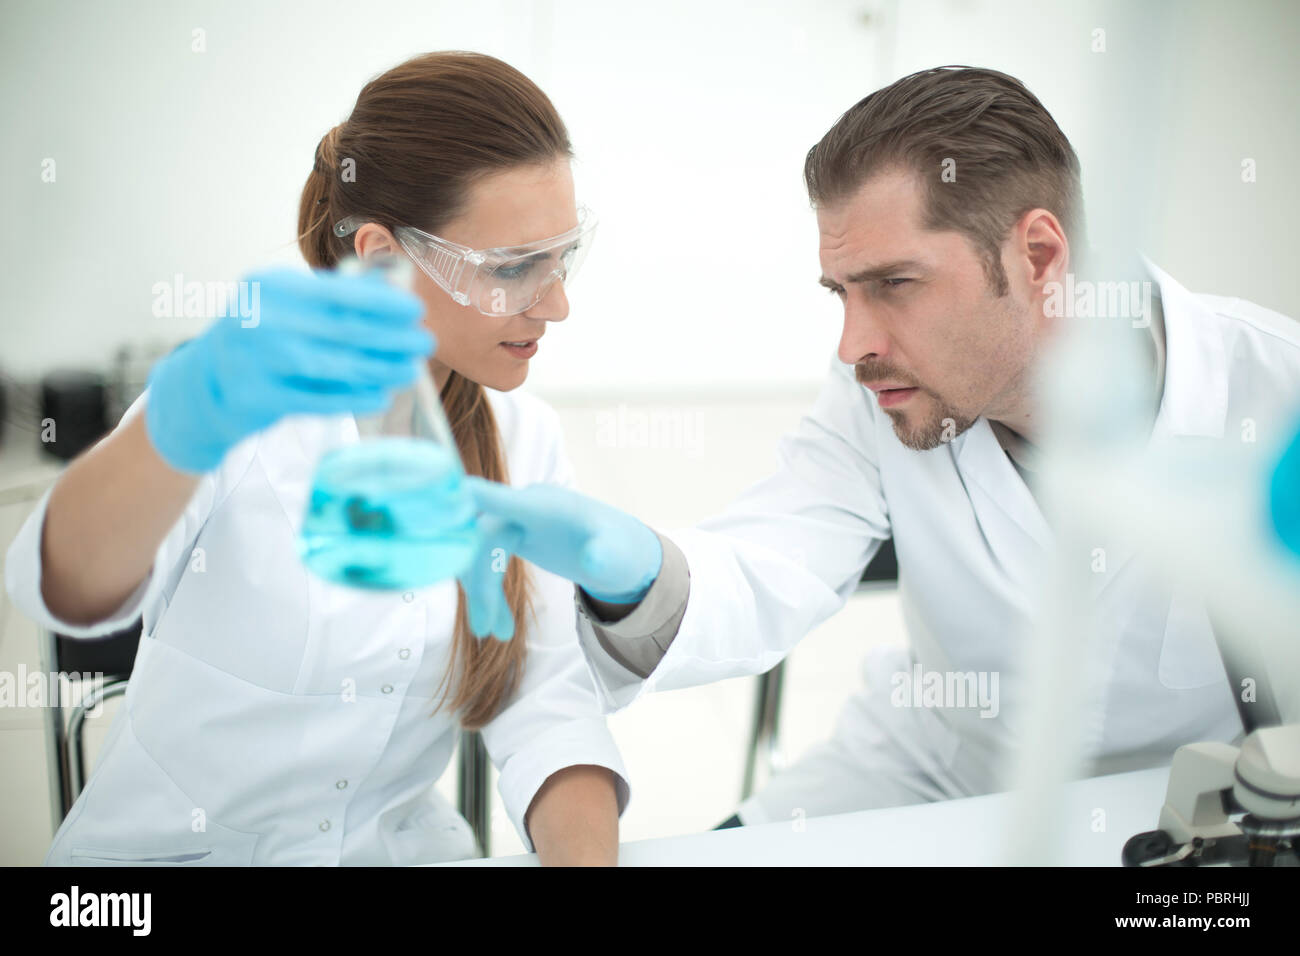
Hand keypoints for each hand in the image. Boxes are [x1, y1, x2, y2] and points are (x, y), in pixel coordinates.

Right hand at [145, 267, 432, 472]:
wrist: (205, 382)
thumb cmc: (259, 335)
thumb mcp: (285, 303)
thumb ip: (331, 294)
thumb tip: (393, 286)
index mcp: (271, 286)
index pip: (338, 292)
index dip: (383, 303)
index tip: (417, 310)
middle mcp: (261, 320)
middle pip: (343, 331)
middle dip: (392, 337)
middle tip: (426, 342)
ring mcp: (257, 361)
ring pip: (335, 367)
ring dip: (381, 369)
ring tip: (412, 369)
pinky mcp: (260, 398)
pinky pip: (319, 400)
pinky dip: (355, 398)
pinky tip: (382, 395)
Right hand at [458, 478, 662, 639]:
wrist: (620, 552)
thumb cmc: (621, 549)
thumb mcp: (618, 556)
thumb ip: (605, 555)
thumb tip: (592, 560)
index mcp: (547, 506)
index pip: (501, 499)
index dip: (469, 500)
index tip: (442, 505)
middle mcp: (525, 507)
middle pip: (483, 538)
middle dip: (479, 583)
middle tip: (485, 630)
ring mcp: (516, 520)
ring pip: (479, 554)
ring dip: (481, 595)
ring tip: (494, 636)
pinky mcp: (512, 535)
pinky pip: (485, 562)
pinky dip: (487, 594)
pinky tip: (499, 626)